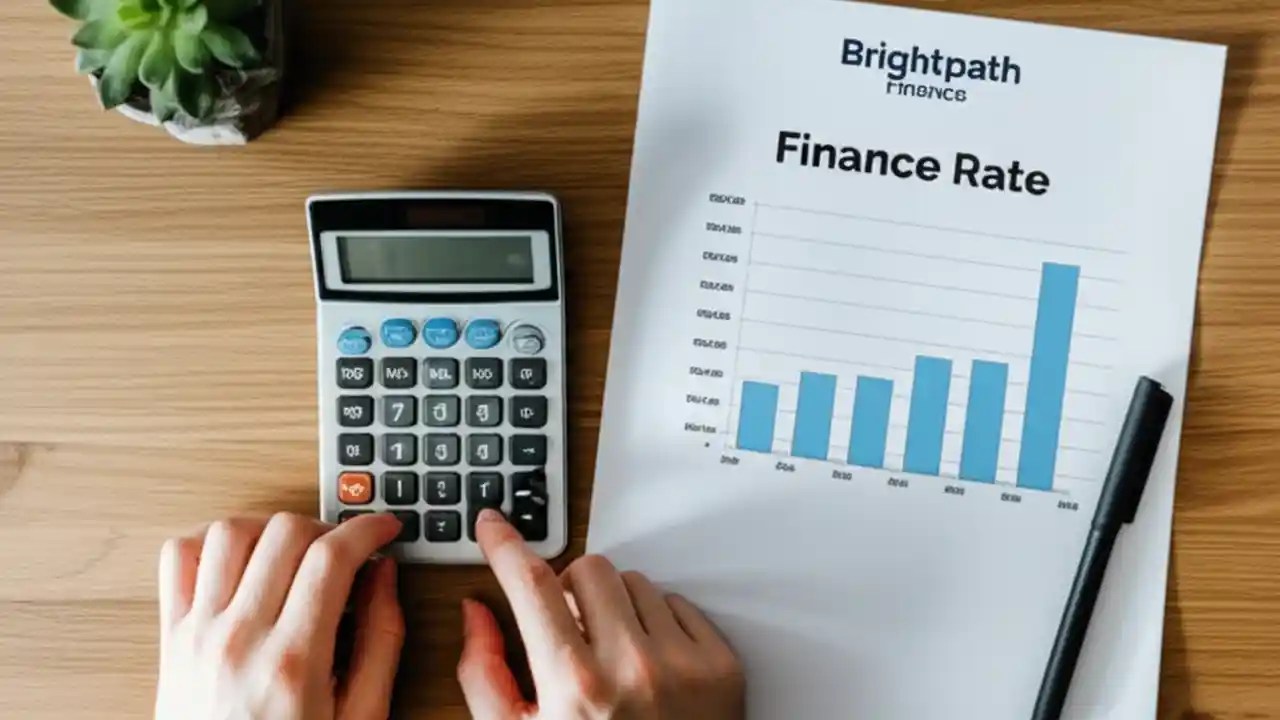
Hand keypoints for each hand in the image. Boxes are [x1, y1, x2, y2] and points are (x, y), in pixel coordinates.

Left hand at [154, 513, 405, 719]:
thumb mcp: (360, 718)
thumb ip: (381, 641)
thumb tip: (384, 577)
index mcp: (293, 663)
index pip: (331, 557)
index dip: (366, 529)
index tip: (383, 528)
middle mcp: (239, 640)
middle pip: (284, 532)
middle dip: (327, 527)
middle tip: (346, 549)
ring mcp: (198, 634)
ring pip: (230, 532)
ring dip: (270, 528)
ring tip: (295, 551)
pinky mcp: (171, 636)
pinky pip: (178, 557)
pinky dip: (210, 541)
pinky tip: (241, 559)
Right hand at [458, 510, 744, 719]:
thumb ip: (485, 674)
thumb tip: (475, 611)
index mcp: (573, 687)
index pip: (532, 584)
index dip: (506, 546)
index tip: (495, 527)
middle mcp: (631, 668)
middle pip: (590, 569)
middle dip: (572, 590)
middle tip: (570, 629)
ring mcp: (683, 665)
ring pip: (636, 583)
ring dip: (618, 609)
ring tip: (614, 661)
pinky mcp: (722, 667)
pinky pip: (680, 606)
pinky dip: (660, 627)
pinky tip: (650, 670)